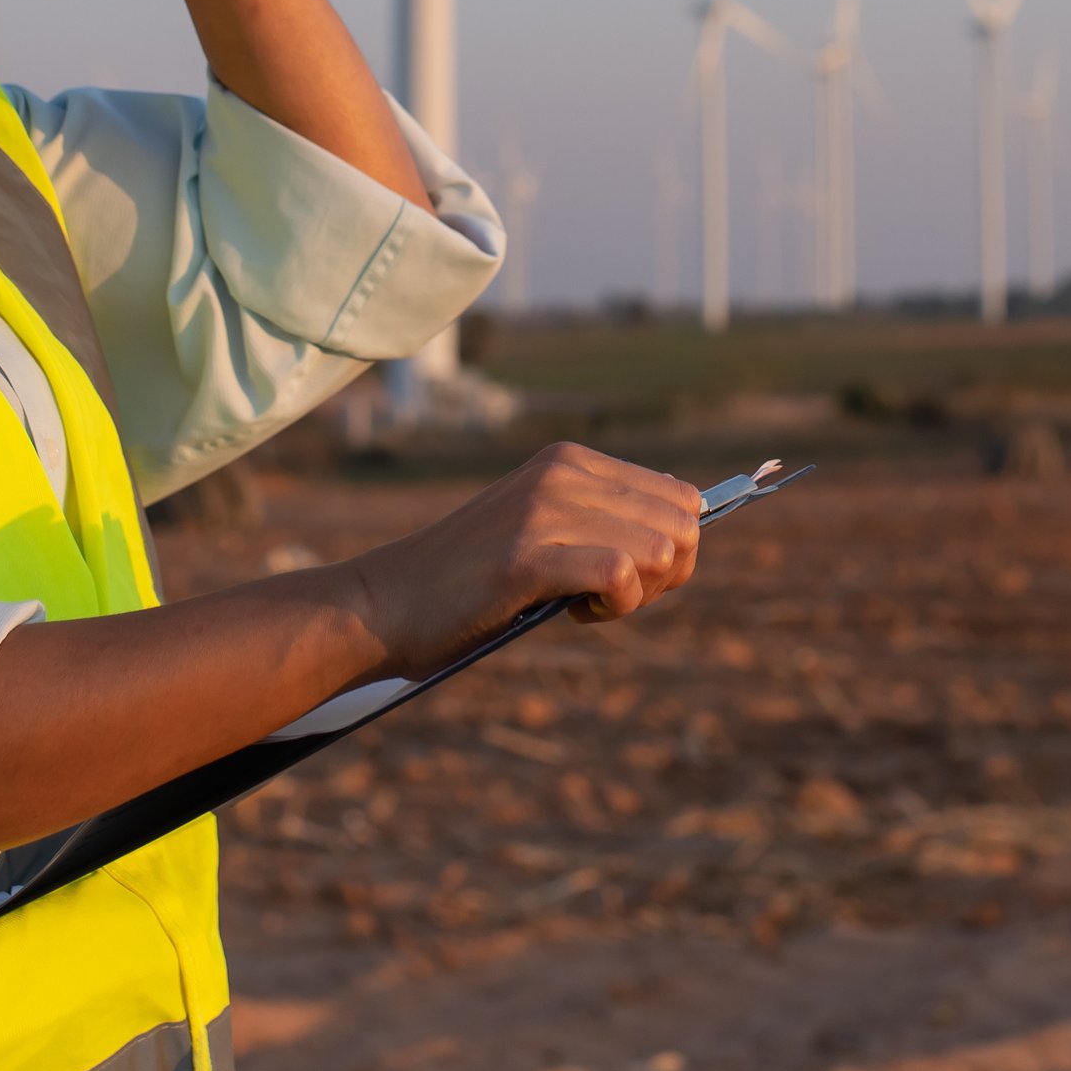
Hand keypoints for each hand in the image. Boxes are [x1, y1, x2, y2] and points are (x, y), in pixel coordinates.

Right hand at [337, 444, 705, 673]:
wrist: (386, 603)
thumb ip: (602, 521)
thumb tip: (685, 537)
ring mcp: (544, 509)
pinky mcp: (527, 555)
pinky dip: (616, 605)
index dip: (672, 551)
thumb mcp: (543, 530)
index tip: (626, 578)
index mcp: (570, 460)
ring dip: (638, 594)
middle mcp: (563, 472)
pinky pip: (620, 572)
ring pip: (661, 548)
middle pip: (682, 525)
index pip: (681, 497)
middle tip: (607, 598)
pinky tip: (575, 610)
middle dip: (664, 576)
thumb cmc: (469, 582)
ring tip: (584, 602)